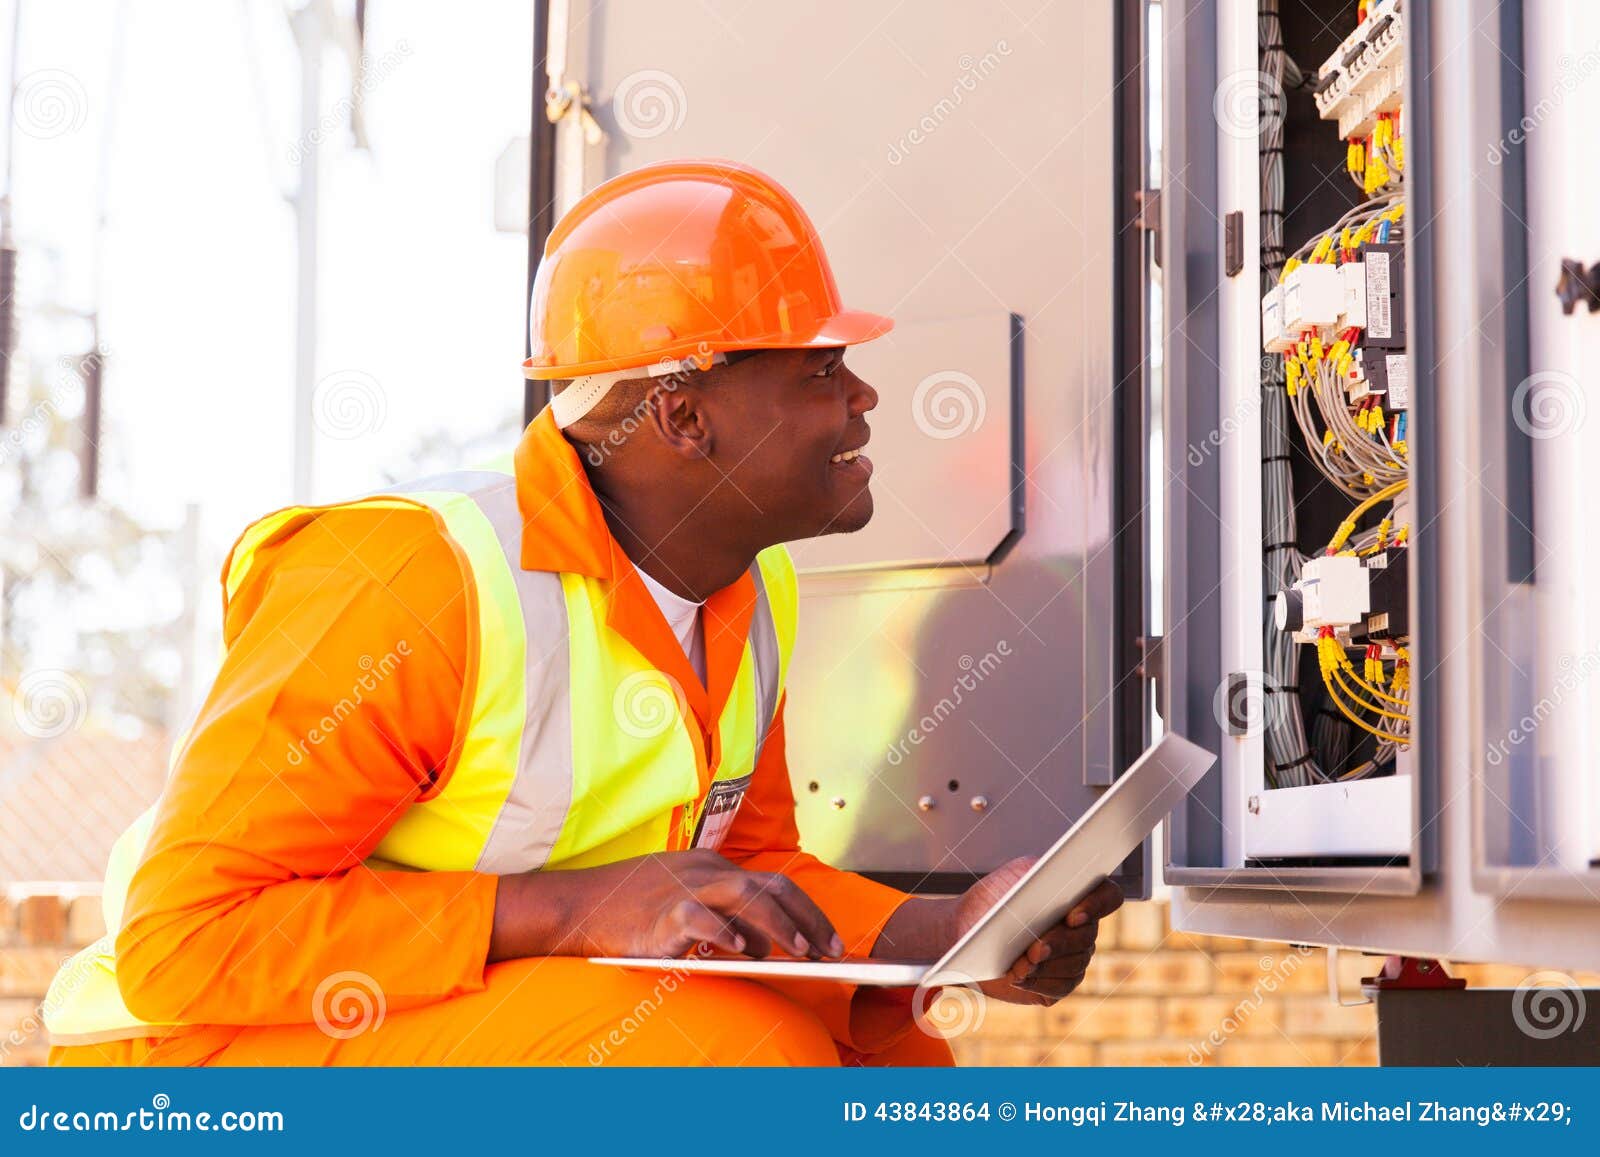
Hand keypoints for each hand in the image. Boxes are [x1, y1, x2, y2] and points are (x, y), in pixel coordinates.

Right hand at [489, 849, 843, 963]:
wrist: (576, 905)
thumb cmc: (628, 908)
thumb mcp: (679, 897)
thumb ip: (719, 913)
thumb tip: (762, 943)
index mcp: (712, 866)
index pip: (774, 883)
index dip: (808, 911)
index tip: (831, 939)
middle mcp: (705, 871)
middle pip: (770, 887)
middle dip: (808, 919)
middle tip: (833, 951)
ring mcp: (683, 888)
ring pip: (745, 896)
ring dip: (777, 924)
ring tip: (800, 952)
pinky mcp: (662, 913)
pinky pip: (702, 919)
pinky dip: (726, 933)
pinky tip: (744, 952)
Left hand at [954, 856, 1123, 1005]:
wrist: (966, 930)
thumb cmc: (992, 899)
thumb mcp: (1012, 876)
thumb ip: (1036, 872)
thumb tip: (1052, 879)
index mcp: (1077, 895)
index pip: (1108, 896)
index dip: (1098, 905)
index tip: (1072, 916)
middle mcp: (1081, 927)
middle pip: (1088, 936)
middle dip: (1059, 943)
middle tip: (1034, 949)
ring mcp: (1073, 957)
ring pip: (1075, 964)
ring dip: (1046, 966)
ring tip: (1019, 965)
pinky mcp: (1058, 983)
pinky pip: (1060, 987)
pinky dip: (1039, 983)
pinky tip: (1019, 977)